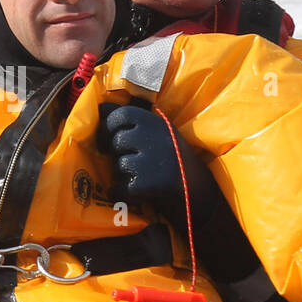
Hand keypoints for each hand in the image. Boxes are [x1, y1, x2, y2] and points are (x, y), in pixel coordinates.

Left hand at [98, 103, 217, 227]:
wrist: (200, 193)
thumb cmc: (173, 161)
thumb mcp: (158, 133)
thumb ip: (132, 122)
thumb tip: (101, 107)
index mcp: (158, 122)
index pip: (122, 114)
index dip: (108, 127)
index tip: (105, 140)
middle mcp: (157, 136)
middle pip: (117, 141)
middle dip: (117, 154)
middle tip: (129, 163)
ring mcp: (155, 158)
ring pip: (118, 165)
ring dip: (122, 175)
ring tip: (141, 178)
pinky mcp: (153, 182)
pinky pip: (121, 187)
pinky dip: (121, 193)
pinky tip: (134, 194)